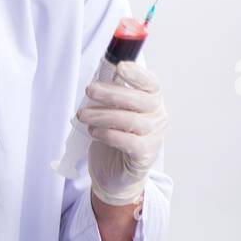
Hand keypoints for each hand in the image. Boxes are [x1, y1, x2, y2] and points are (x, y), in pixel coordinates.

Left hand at [79, 54, 166, 205]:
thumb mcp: (112, 112)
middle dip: (111, 93)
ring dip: (103, 115)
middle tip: (89, 90)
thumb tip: (97, 77)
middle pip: (139, 100)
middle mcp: (157, 117)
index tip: (119, 66)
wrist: (114, 174)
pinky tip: (95, 132)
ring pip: (130, 121)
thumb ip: (110, 96)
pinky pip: (129, 142)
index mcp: (152, 101)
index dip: (137, 74)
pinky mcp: (144, 155)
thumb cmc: (114, 138)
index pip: (150, 84)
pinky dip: (109, 134)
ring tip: (83, 115)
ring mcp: (154, 137)